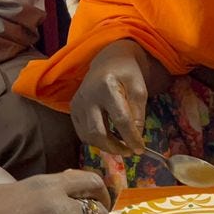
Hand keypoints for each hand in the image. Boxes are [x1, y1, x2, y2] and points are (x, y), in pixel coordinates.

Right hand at [71, 40, 148, 154]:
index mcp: (107, 86)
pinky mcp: (74, 109)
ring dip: (105, 147)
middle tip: (129, 152)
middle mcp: (88, 95)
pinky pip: (82, 133)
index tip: (140, 149)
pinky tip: (108, 139)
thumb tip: (136, 138)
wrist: (108, 62)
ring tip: (120, 147)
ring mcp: (78, 103)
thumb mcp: (139, 89)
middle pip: (98, 132)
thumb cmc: (127, 75)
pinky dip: (96, 141)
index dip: (131, 138)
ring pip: (88, 136)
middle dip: (115, 147)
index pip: (120, 119)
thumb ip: (138, 113)